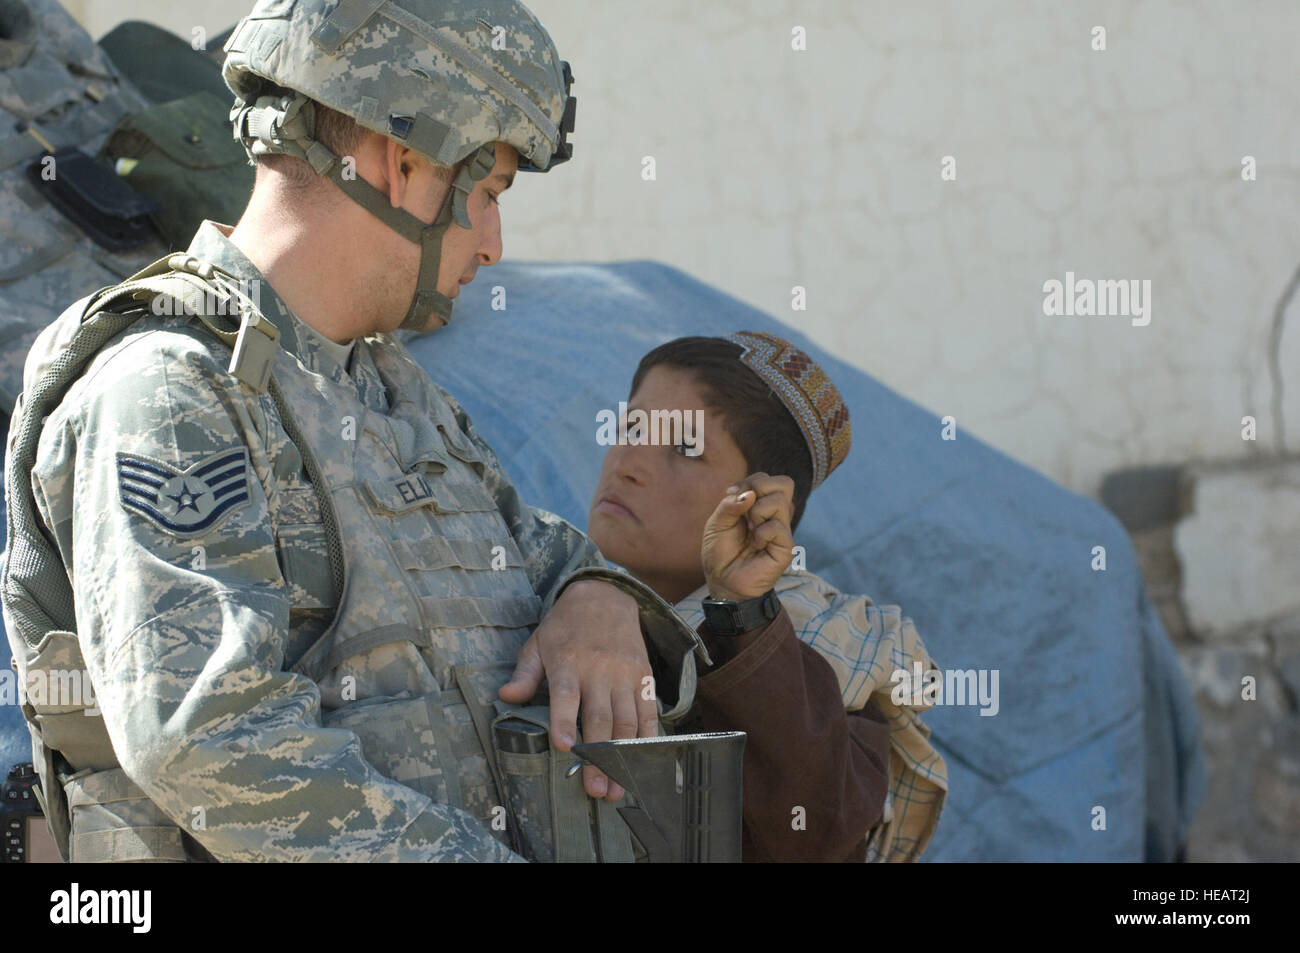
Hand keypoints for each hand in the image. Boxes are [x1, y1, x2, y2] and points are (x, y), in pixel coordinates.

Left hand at [498, 580, 657, 800]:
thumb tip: (507, 697)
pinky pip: (649, 712)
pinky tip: (643, 761)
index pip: (566, 694)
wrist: (605, 596)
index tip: (565, 747)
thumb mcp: (537, 643)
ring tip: (618, 786)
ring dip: (624, 756)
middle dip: (599, 756)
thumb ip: (524, 674)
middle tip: (595, 789)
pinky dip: (648, 738)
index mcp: (567, 660)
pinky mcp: (644, 677)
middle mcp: (599, 669)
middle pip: (600, 718)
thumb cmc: (565, 626)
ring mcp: (625, 674)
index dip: (565, 721)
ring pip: (627, 721)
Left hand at [701, 472, 795, 600]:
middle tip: (746, 509)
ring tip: (750, 530)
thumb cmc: (720, 552)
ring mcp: (782, 529)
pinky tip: (755, 545)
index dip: (748, 483)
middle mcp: (774, 514)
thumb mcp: (716, 523)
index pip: (766, 478)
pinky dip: (761, 533)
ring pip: (781, 501)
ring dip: (758, 512)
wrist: (723, 581)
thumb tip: (750, 494)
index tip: (731, 498)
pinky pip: (778, 527)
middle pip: (784, 483)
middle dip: (760, 488)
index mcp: (759, 504)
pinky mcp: (785, 546)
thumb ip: (730, 504)